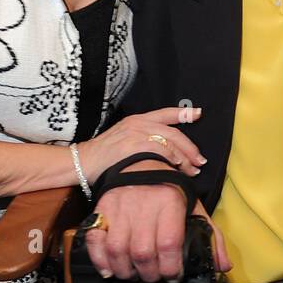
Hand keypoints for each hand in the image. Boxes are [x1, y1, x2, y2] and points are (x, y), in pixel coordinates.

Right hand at [77, 106, 205, 182]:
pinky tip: (177, 167)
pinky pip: (159, 150)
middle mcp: (138, 123)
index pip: (165, 113)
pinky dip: (171, 158)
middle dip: (190, 148)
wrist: (83, 162)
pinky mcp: (133, 145)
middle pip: (173, 133)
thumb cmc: (103, 156)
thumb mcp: (123, 139)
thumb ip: (143, 140)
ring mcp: (136, 133)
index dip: (184, 113)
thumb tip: (167, 153)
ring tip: (192, 169)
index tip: (199, 113)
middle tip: (200, 160)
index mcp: (137, 120)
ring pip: (169, 142)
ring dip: (184, 158)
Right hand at [87, 162, 230, 282]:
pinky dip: (100, 260)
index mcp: (170, 202)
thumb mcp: (195, 207)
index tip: (173, 275)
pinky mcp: (102, 209)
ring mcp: (120, 207)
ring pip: (118, 250)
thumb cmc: (170, 190)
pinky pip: (95, 240)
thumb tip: (222, 265)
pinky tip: (110, 269)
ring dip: (126, 271)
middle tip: (154, 277)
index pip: (169, 244)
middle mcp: (144, 204)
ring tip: (135, 274)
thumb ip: (211, 237)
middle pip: (143, 252)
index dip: (171, 268)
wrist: (141, 162)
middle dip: (150, 274)